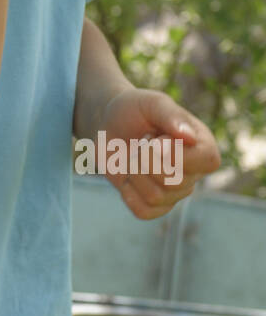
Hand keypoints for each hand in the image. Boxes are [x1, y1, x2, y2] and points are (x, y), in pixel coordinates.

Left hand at [98, 87, 220, 220]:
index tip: (157, 138)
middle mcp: (194, 172)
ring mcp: (175, 191)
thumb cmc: (135, 109)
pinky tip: (127, 177)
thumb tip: (190, 138)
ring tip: (134, 157)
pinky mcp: (154, 204)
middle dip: (145, 159)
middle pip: (173, 181)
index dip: (175, 153)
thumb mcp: (152, 103)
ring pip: (156, 197)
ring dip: (134, 173)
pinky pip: (144, 212)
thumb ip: (171, 116)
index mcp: (202, 145)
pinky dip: (128, 193)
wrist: (109, 123)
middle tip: (140, 143)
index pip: (207, 161)